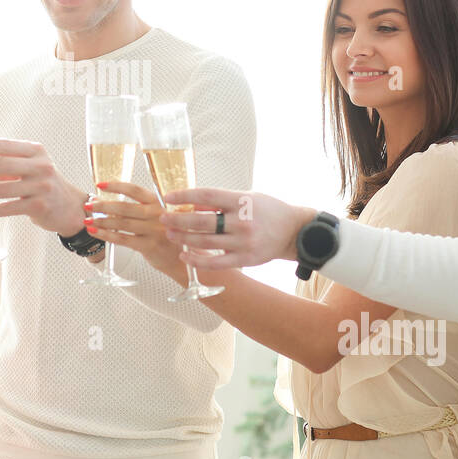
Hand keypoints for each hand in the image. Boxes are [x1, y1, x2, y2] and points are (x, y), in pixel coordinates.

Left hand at [0, 139, 87, 235]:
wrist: (71, 208)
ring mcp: (41, 186)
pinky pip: (8, 208)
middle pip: (2, 165)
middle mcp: (41, 166)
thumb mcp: (29, 168)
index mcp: (36, 152)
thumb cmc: (44, 184)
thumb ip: (6, 165)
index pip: (5, 145)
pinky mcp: (39, 206)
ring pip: (2, 189)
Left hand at [83, 181, 186, 282]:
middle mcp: (157, 214)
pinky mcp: (149, 246)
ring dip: (101, 221)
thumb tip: (108, 202)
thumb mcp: (159, 216)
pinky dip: (106, 235)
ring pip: (121, 223)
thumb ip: (139, 208)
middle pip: (124, 207)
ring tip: (88, 220)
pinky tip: (96, 233)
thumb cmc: (167, 235)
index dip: (115, 186)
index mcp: (159, 202)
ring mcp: (154, 230)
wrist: (182, 259)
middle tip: (88, 205)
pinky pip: (122, 239)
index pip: (134, 190)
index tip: (100, 184)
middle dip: (102, 206)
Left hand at [160, 188, 315, 269]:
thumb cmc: (268, 210)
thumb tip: (192, 203)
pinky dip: (198, 260)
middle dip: (179, 220)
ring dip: (184, 238)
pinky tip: (185, 256)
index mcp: (241, 201)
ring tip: (170, 234)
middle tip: (163, 218)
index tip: (168, 197)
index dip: (185, 196)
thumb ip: (221, 202)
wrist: (294, 231)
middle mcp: (242, 222)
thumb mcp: (247, 197)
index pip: (207, 196)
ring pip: (206, 242)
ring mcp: (243, 242)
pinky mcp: (245, 260)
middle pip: (202, 221)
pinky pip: (217, 262)